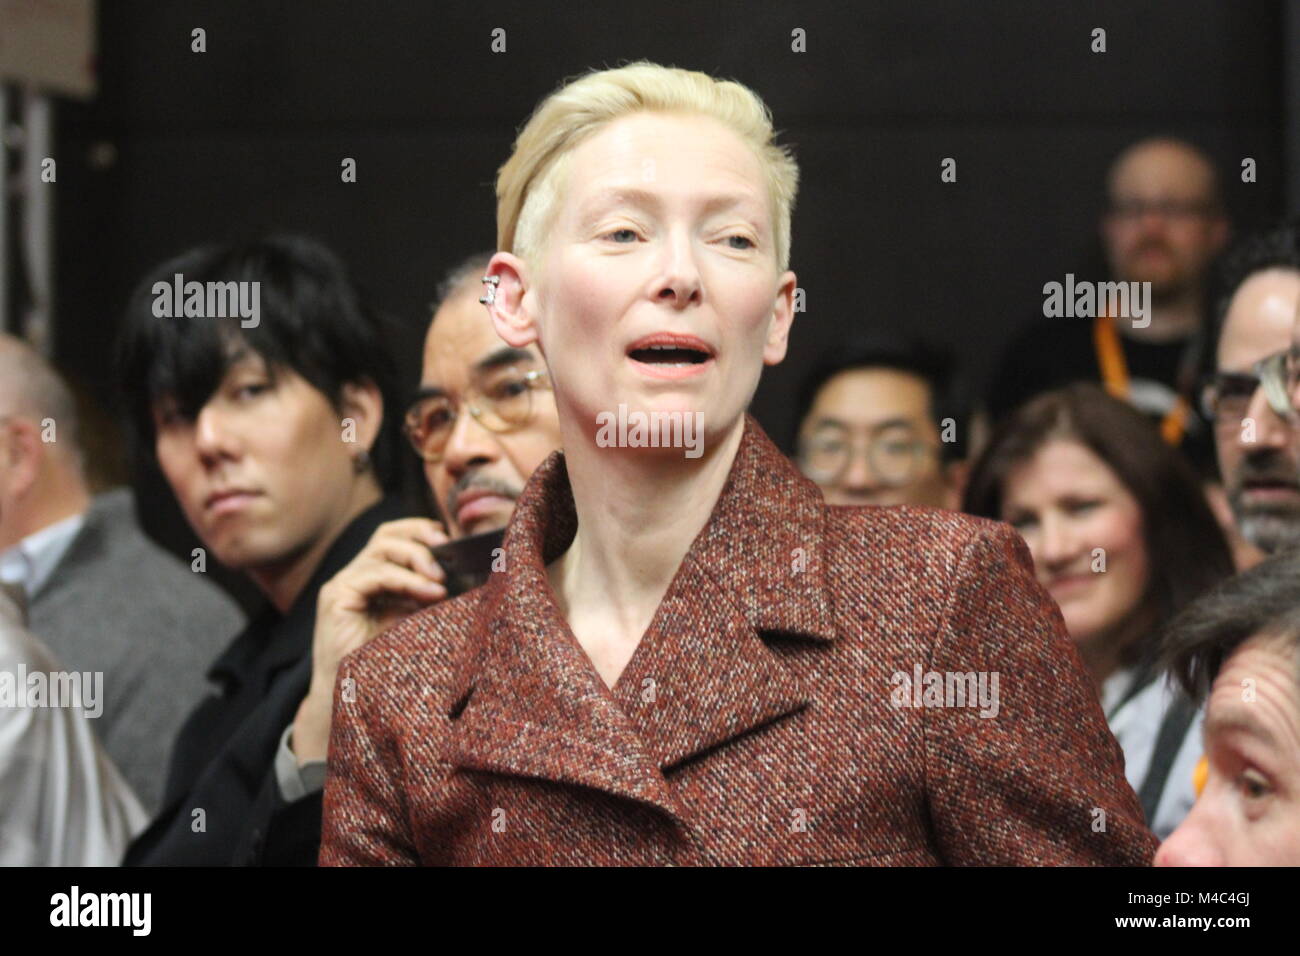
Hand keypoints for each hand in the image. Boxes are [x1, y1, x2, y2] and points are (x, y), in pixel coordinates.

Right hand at [291, 518, 449, 762]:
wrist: (352, 700)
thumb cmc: (386, 665)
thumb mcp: (414, 621)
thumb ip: (428, 597)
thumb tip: (466, 576)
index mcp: (373, 579)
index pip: (394, 537)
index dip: (422, 531)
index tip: (453, 542)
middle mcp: (355, 576)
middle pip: (387, 535)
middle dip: (422, 537)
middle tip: (450, 555)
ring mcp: (343, 584)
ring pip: (382, 549)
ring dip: (418, 559)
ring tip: (442, 580)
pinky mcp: (336, 597)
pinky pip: (375, 575)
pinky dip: (406, 580)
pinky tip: (431, 592)